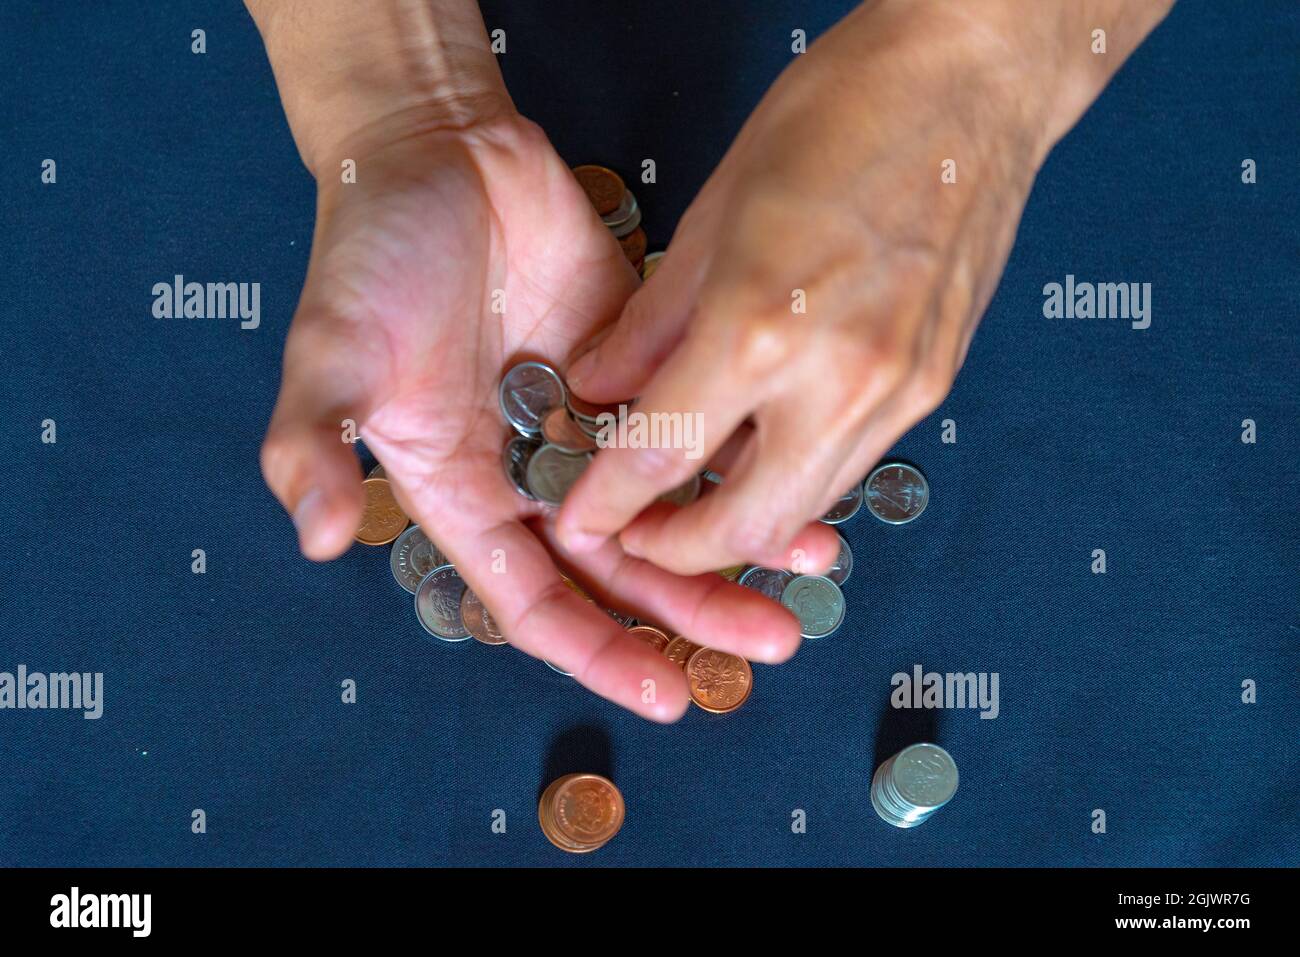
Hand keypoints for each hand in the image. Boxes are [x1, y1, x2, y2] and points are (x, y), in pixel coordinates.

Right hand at [259, 113, 804, 719]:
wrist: (440, 150)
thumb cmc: (375, 253)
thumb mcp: (332, 352)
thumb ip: (316, 443)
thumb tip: (317, 538)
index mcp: (466, 491)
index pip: (536, 599)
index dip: (598, 651)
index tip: (668, 694)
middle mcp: (536, 473)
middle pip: (624, 571)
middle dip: (693, 613)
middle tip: (770, 644)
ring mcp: (594, 423)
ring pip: (673, 509)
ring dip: (735, 547)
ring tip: (810, 578)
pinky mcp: (642, 367)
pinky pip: (701, 429)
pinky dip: (744, 459)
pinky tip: (803, 481)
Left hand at [556, 0, 1170, 572]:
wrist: (970, 82)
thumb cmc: (845, 113)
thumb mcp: (712, 211)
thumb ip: (651, 321)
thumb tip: (603, 383)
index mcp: (761, 325)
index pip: (662, 456)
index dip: (609, 502)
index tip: (585, 515)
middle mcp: (839, 377)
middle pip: (748, 525)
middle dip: (681, 548)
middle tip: (640, 529)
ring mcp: (897, 391)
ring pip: (807, 507)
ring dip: (743, 517)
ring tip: (694, 485)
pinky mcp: (931, 388)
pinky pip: (848, 463)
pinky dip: (796, 473)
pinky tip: (762, 440)